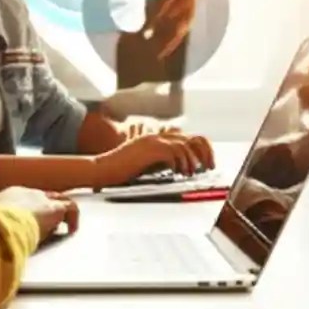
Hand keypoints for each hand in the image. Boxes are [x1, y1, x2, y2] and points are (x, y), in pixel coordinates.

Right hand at [0, 187, 79, 240]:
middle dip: (44, 211)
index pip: (22, 200)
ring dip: (59, 214)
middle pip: (41, 198)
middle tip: (46, 227)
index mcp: (7, 197)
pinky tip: (72, 231)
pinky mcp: (54, 209)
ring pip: (57, 200)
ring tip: (61, 227)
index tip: (27, 223)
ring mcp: (41, 199)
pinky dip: (73, 219)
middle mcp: (26, 194)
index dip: (27, 212)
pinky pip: (71, 209)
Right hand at [91, 132, 215, 189]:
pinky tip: (179, 172)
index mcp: (155, 138)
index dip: (199, 148)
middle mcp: (155, 136)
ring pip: (183, 145)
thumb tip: (178, 168)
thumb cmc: (119, 171)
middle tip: (208, 167)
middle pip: (190, 138)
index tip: (206, 162)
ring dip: (191, 160)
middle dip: (203, 153)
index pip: (185, 137)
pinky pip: (173, 151)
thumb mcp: (144, 164)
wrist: (101, 169)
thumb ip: (159, 162)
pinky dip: (180, 162)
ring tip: (191, 172)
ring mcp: (152, 141)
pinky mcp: (149, 149)